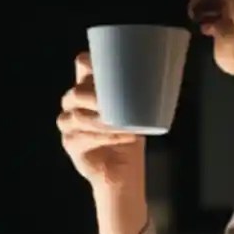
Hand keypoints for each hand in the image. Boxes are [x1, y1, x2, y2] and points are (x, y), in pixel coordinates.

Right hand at [56, 52, 146, 191]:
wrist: (124, 171)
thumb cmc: (132, 136)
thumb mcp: (138, 110)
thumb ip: (138, 92)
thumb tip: (164, 70)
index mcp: (90, 88)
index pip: (82, 64)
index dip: (91, 62)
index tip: (112, 67)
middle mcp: (74, 105)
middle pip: (75, 94)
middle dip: (96, 97)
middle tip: (118, 103)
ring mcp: (69, 125)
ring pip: (78, 116)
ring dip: (104, 120)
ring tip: (127, 125)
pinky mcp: (70, 144)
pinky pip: (83, 136)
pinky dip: (107, 136)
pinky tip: (127, 136)